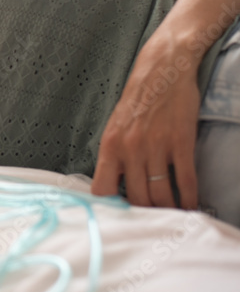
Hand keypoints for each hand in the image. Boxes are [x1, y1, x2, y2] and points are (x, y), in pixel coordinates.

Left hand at [91, 37, 200, 209]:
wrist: (163, 70)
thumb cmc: (138, 100)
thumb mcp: (115, 127)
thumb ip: (115, 155)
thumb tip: (115, 186)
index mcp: (110, 146)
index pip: (102, 189)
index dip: (111, 207)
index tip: (120, 215)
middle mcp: (130, 149)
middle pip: (135, 198)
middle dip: (144, 214)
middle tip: (151, 221)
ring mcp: (156, 146)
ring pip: (160, 194)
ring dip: (167, 210)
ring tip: (172, 218)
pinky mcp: (181, 142)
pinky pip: (184, 180)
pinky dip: (188, 198)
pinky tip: (190, 206)